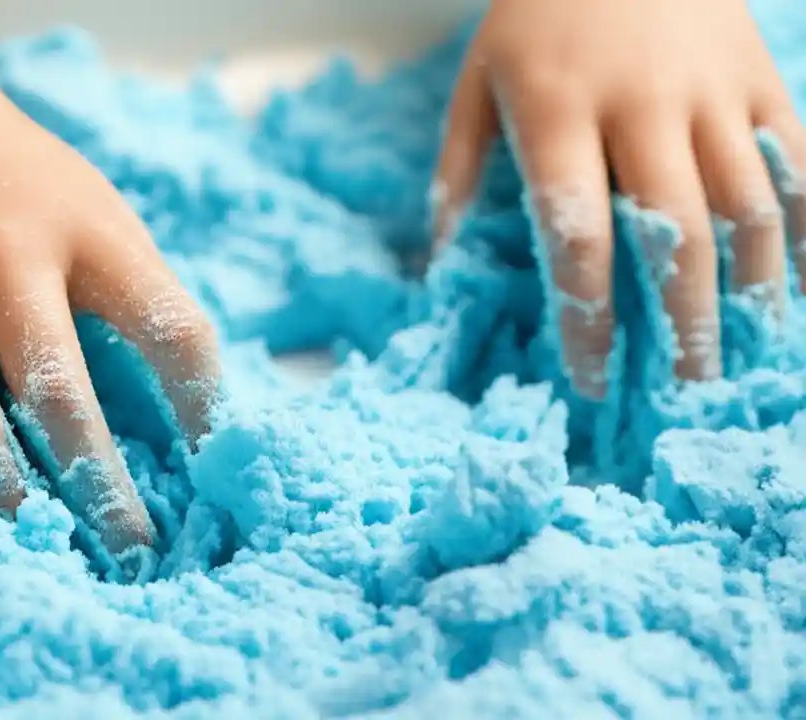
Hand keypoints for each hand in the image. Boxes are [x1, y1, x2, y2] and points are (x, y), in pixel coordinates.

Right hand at [0, 0, 219, 552]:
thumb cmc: (13, 180)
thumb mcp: (92, 210)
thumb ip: (131, 292)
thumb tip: (184, 406)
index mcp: (89, 232)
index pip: (168, 325)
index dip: (201, 402)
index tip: (212, 463)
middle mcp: (8, 251)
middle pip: (57, 388)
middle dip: (96, 480)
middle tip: (125, 546)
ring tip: (26, 527)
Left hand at [432, 0, 805, 397]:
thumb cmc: (536, 15)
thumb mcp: (477, 80)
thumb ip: (461, 169)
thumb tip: (443, 261)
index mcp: (558, 110)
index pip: (577, 234)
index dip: (588, 316)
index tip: (591, 378)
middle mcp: (641, 104)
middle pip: (676, 232)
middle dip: (684, 322)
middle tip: (688, 390)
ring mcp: (711, 89)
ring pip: (749, 204)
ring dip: (753, 289)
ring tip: (748, 353)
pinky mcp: (760, 75)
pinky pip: (795, 161)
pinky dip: (801, 227)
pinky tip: (791, 284)